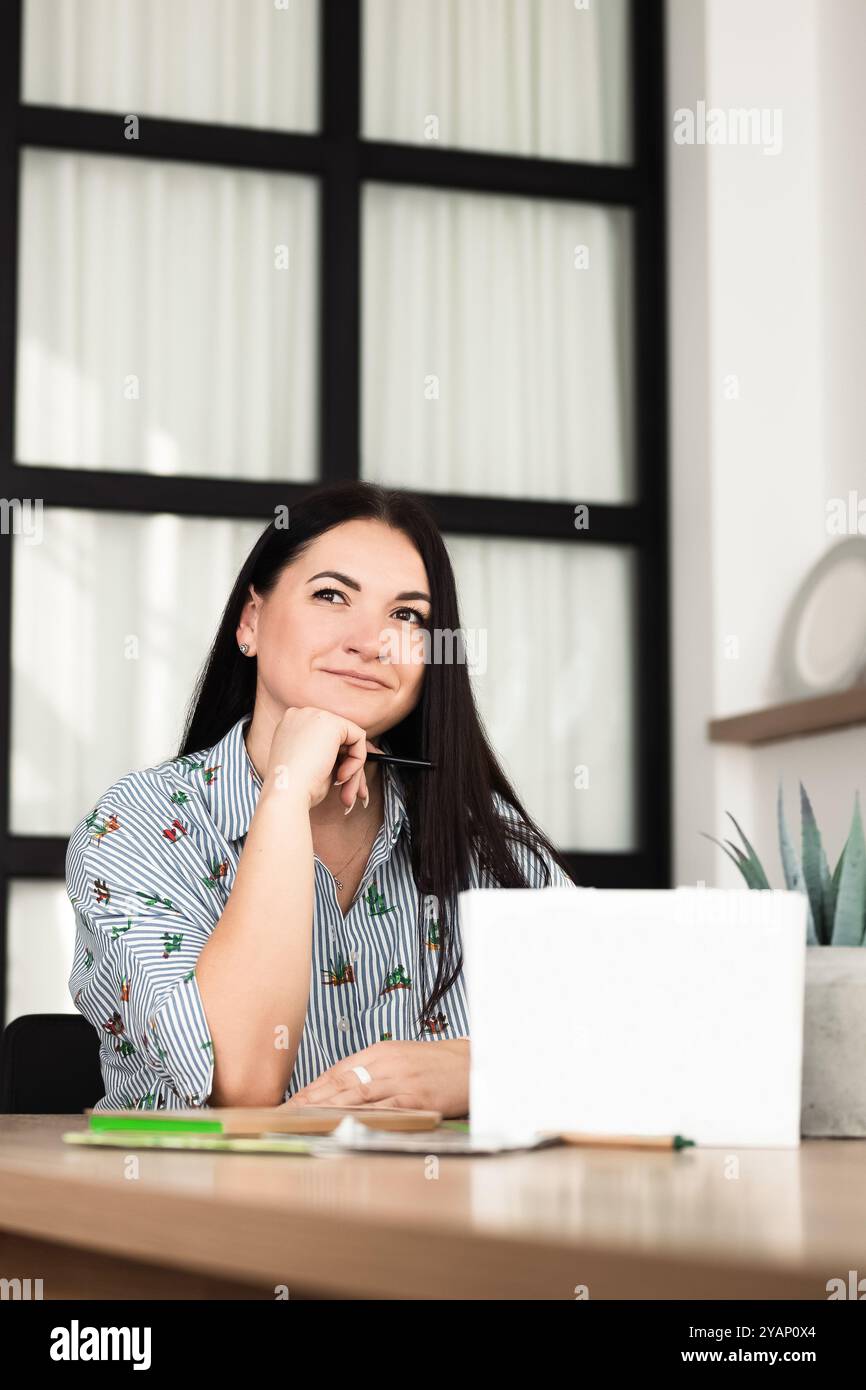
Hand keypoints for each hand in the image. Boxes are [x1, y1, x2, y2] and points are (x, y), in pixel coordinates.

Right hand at [264, 705, 384, 812]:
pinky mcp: (331, 722)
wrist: (286, 792)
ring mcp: (315, 715)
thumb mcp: (313, 766)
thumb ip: (330, 755)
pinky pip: (359, 738)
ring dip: (354, 770)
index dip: (339, 759)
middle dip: (350, 766)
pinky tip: (343, 776)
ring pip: (350, 739)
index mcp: (292, 725)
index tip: (343, 780)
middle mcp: (301, 715)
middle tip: (349, 792)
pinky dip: (357, 761)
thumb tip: (355, 759)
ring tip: (346, 792)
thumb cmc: (295, 788)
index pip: (326, 738)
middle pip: (339, 738)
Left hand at [280, 1039, 469, 1118]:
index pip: (337, 1071)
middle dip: (310, 1100)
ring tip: (304, 1122)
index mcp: (380, 1051)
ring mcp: (401, 1081)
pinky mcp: (416, 1100)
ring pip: (357, 1096)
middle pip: (341, 1083)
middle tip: (286, 1114)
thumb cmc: (435, 1063)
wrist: (472, 1063)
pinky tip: (344, 1125)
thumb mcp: (400, 1056)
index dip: (312, 1087)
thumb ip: (372, 1069)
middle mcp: (386, 1063)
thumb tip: (341, 1087)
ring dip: (327, 1110)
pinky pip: (384, 1110)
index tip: (290, 1102)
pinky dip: (362, 1118)